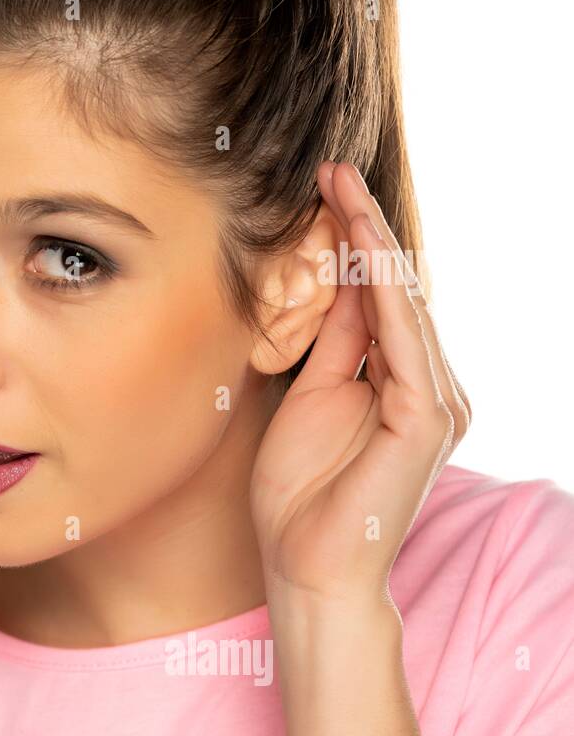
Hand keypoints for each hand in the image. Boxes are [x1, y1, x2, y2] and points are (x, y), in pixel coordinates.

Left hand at [250, 161, 471, 609]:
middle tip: (328, 170)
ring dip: (370, 244)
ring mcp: (435, 400)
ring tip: (340, 189)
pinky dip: (380, 291)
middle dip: (361, 228)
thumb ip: (332, 342)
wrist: (307, 565)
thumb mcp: (308, 398)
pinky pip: (402, 339)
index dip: (351, 243)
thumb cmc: (299, 495)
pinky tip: (358, 248)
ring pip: (402, 304)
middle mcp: (427, 385)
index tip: (320, 192)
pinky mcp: (428, 417)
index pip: (377, 297)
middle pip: (395, 290)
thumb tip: (336, 281)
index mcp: (399, 382)